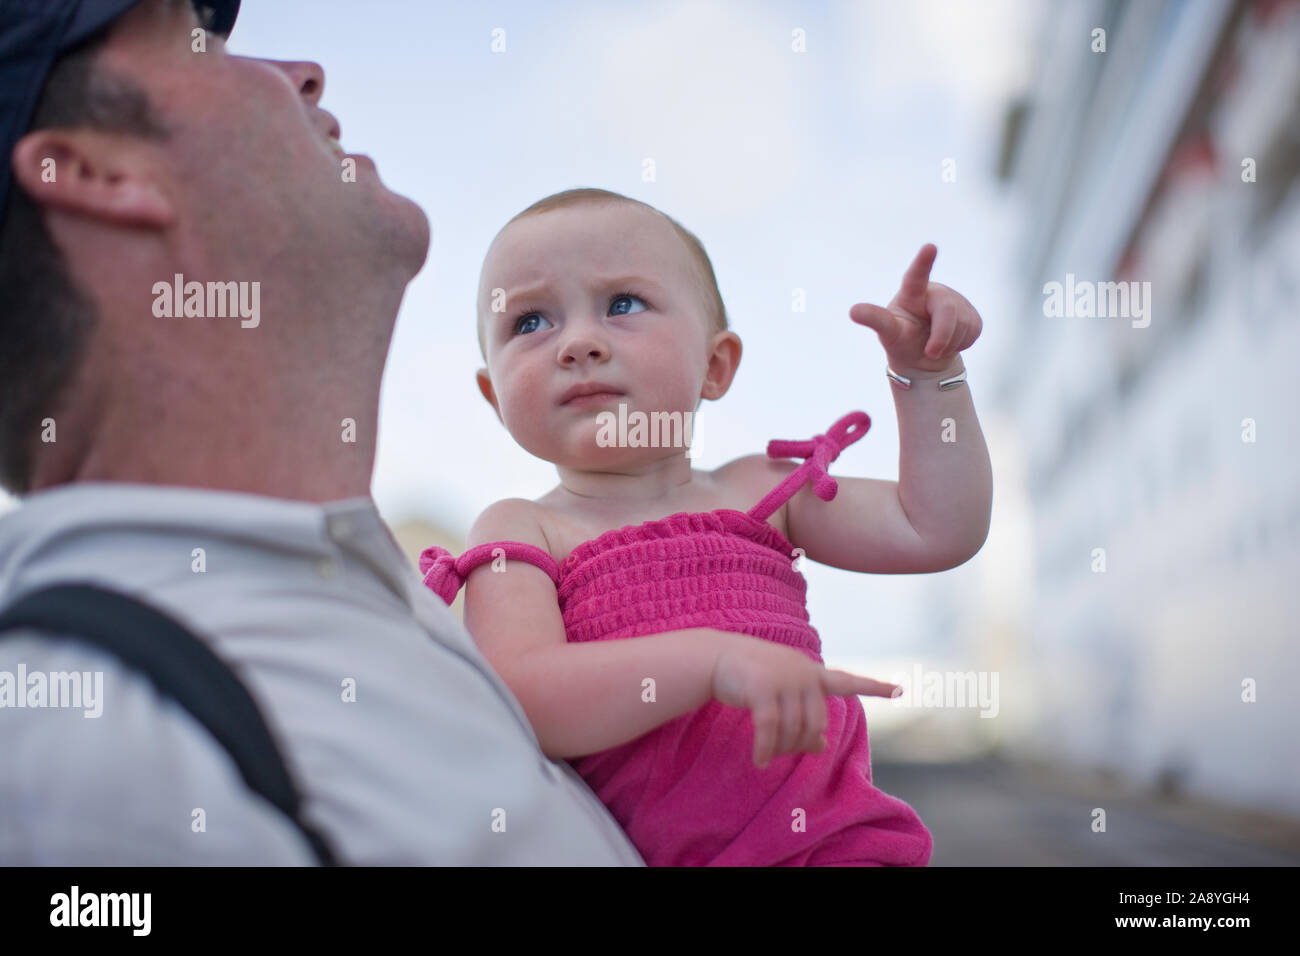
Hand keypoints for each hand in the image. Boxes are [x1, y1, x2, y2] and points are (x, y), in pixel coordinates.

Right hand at [710, 636, 900, 768]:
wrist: (716, 657)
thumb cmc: (751, 677)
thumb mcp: (782, 694)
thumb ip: (804, 715)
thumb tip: (821, 747)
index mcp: (812, 673)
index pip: (848, 681)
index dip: (874, 688)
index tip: (901, 689)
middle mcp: (803, 673)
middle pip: (815, 724)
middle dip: (800, 744)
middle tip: (782, 752)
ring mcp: (783, 678)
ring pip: (793, 730)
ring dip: (780, 749)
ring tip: (767, 755)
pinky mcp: (762, 687)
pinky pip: (769, 730)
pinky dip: (765, 749)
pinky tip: (759, 761)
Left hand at [849, 243, 982, 373]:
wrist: (925, 358)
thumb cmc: (902, 341)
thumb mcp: (888, 333)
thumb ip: (876, 320)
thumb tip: (853, 311)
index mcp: (912, 292)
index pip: (916, 276)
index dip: (923, 262)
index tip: (929, 247)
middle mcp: (936, 292)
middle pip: (947, 311)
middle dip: (941, 336)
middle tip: (931, 352)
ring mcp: (957, 301)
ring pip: (963, 323)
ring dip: (950, 343)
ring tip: (936, 343)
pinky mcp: (972, 314)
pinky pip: (973, 330)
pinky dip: (961, 344)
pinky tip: (951, 341)